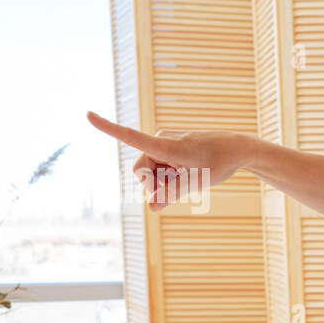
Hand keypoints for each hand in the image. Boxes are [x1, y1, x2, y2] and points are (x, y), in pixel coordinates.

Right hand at [86, 110, 247, 210]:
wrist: (236, 148)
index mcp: (166, 146)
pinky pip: (158, 166)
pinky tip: (186, 173)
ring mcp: (164, 142)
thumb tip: (151, 208)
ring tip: (187, 177)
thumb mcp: (196, 183)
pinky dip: (168, 175)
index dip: (108, 128)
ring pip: (149, 171)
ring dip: (162, 180)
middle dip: (153, 184)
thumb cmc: (219, 164)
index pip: (132, 137)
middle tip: (179, 187)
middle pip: (140, 171)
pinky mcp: (168, 145)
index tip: (87, 114)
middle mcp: (160, 139)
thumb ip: (171, 195)